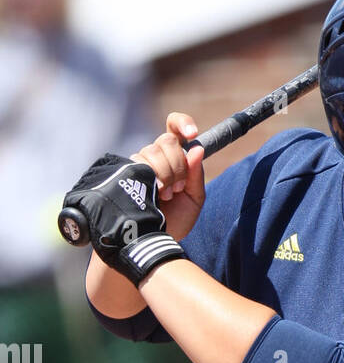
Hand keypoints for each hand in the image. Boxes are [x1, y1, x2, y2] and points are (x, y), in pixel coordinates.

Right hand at [130, 111, 205, 240]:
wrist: (154, 239)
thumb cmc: (176, 221)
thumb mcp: (194, 199)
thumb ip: (196, 175)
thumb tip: (197, 148)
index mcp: (174, 159)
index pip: (174, 128)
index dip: (182, 123)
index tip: (192, 133)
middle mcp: (156, 157)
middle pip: (166, 140)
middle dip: (177, 165)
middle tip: (177, 188)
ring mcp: (140, 164)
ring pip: (153, 151)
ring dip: (166, 175)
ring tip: (165, 196)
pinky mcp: (127, 173)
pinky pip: (138, 162)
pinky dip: (153, 177)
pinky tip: (155, 194)